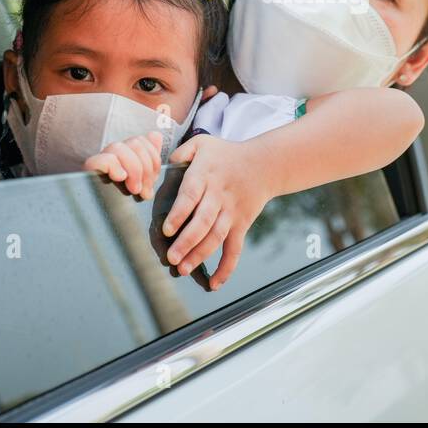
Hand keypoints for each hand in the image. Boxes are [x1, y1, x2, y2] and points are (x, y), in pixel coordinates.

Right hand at [83, 131, 162, 198]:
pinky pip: (103, 159)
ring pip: (119, 147)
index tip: (153, 181)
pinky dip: (115, 167)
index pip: (144, 139)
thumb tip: (156, 135)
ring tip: (134, 189)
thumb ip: (151, 160)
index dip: (154, 158)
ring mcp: (100, 160)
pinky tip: (120, 178)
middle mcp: (113, 153)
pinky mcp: (89, 170)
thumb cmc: (126, 205)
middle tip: (145, 191)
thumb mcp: (145, 182)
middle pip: (135, 142)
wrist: (105, 223)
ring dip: (133, 169)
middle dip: (147, 168)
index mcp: (127, 153)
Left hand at [163, 134, 273, 289]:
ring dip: (201, 255)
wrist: (264, 164)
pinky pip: (235, 249)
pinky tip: (213, 284)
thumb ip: (181, 152)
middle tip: (172, 258)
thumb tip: (162, 167)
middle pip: (204, 222)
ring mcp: (232, 212)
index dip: (179, 214)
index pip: (191, 196)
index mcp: (206, 176)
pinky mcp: (241, 224)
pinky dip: (226, 268)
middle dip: (187, 242)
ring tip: (184, 269)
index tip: (166, 230)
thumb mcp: (203, 143)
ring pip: (217, 237)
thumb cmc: (227, 154)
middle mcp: (219, 196)